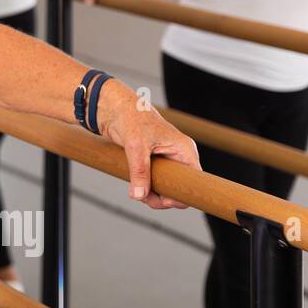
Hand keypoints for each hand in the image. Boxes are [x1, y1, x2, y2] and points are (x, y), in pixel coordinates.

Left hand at [96, 81, 195, 209]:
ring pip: (167, 186)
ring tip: (137, 192)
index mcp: (184, 150)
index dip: (181, 195)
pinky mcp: (153, 161)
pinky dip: (146, 187)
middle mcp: (178, 156)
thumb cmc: (130, 118)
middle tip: (144, 197)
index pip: (194, 181)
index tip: (162, 199)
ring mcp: (166, 160)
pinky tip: (135, 187)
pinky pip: (155, 181)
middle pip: (180, 187)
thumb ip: (139, 172)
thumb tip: (139, 196)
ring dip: (152, 194)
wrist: (113, 108)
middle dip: (163, 197)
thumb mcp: (136, 146)